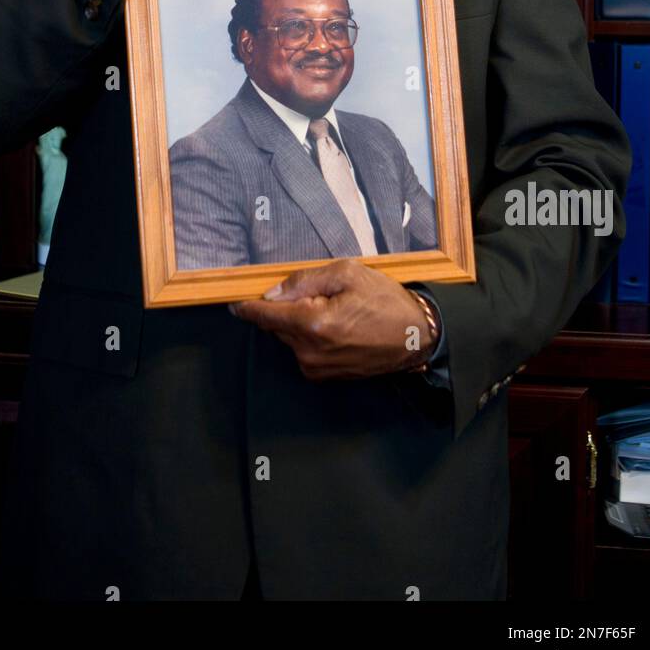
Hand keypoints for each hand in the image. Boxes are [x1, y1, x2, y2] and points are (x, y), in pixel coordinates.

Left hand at [229, 259, 435, 379]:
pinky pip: (303, 350)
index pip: (265, 315)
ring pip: (290, 337)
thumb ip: (304, 281)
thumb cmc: (385, 301)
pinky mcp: (324, 376)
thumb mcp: (347, 274)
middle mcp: (309, 352)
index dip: (246, 306)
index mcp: (313, 324)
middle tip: (315, 292)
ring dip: (299, 321)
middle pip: (276, 325)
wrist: (416, 337)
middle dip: (284, 307)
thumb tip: (272, 293)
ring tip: (333, 309)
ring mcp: (317, 368)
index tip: (233, 301)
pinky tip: (336, 325)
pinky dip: (309, 336)